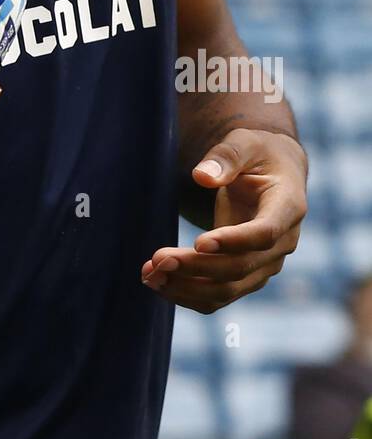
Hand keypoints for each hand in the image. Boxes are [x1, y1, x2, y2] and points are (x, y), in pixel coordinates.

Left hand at [141, 128, 307, 313]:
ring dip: (188, 288)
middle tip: (158, 260)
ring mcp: (266, 263)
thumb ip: (226, 157)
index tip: (198, 242)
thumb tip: (201, 176)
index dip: (233, 241)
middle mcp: (283, 243)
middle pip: (240, 267)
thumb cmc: (259, 153)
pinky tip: (159, 283)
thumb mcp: (246, 143)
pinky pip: (220, 294)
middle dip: (197, 267)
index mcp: (288, 207)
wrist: (274, 173)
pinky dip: (189, 294)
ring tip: (150, 276)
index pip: (264, 234)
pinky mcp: (247, 274)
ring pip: (229, 289)